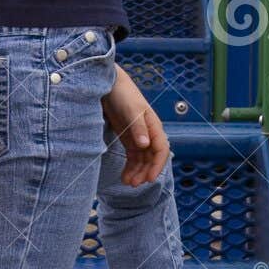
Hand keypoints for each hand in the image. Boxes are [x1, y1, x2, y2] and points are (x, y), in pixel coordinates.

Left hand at [101, 65, 170, 183]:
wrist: (108, 84)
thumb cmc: (123, 94)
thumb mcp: (131, 110)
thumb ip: (138, 128)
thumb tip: (145, 145)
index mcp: (154, 126)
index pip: (161, 149)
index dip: (157, 165)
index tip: (150, 178)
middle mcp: (149, 133)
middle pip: (152, 158)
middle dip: (145, 172)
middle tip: (134, 184)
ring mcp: (139, 137)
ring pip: (142, 160)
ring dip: (137, 172)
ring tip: (127, 183)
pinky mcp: (128, 138)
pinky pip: (133, 157)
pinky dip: (130, 167)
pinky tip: (125, 176)